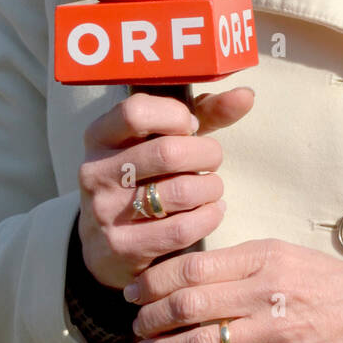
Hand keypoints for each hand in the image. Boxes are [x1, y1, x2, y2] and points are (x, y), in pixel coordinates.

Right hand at [77, 87, 254, 288]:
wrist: (106, 243)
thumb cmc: (145, 177)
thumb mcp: (163, 139)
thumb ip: (204, 114)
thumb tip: (247, 95)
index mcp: (100, 136)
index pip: (135, 111)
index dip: (174, 115)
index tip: (191, 126)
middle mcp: (95, 171)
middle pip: (167, 152)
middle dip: (206, 153)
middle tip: (213, 160)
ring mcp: (105, 211)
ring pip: (180, 191)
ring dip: (211, 188)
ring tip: (213, 188)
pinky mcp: (122, 248)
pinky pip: (181, 229)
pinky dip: (208, 217)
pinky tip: (212, 212)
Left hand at [124, 238, 342, 342]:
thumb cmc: (334, 285)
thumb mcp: (288, 255)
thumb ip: (243, 263)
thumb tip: (191, 274)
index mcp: (265, 255)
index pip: (194, 265)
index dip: (155, 279)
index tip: (135, 287)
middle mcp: (266, 290)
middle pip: (189, 302)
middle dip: (149, 315)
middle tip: (132, 321)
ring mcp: (274, 331)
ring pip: (201, 341)